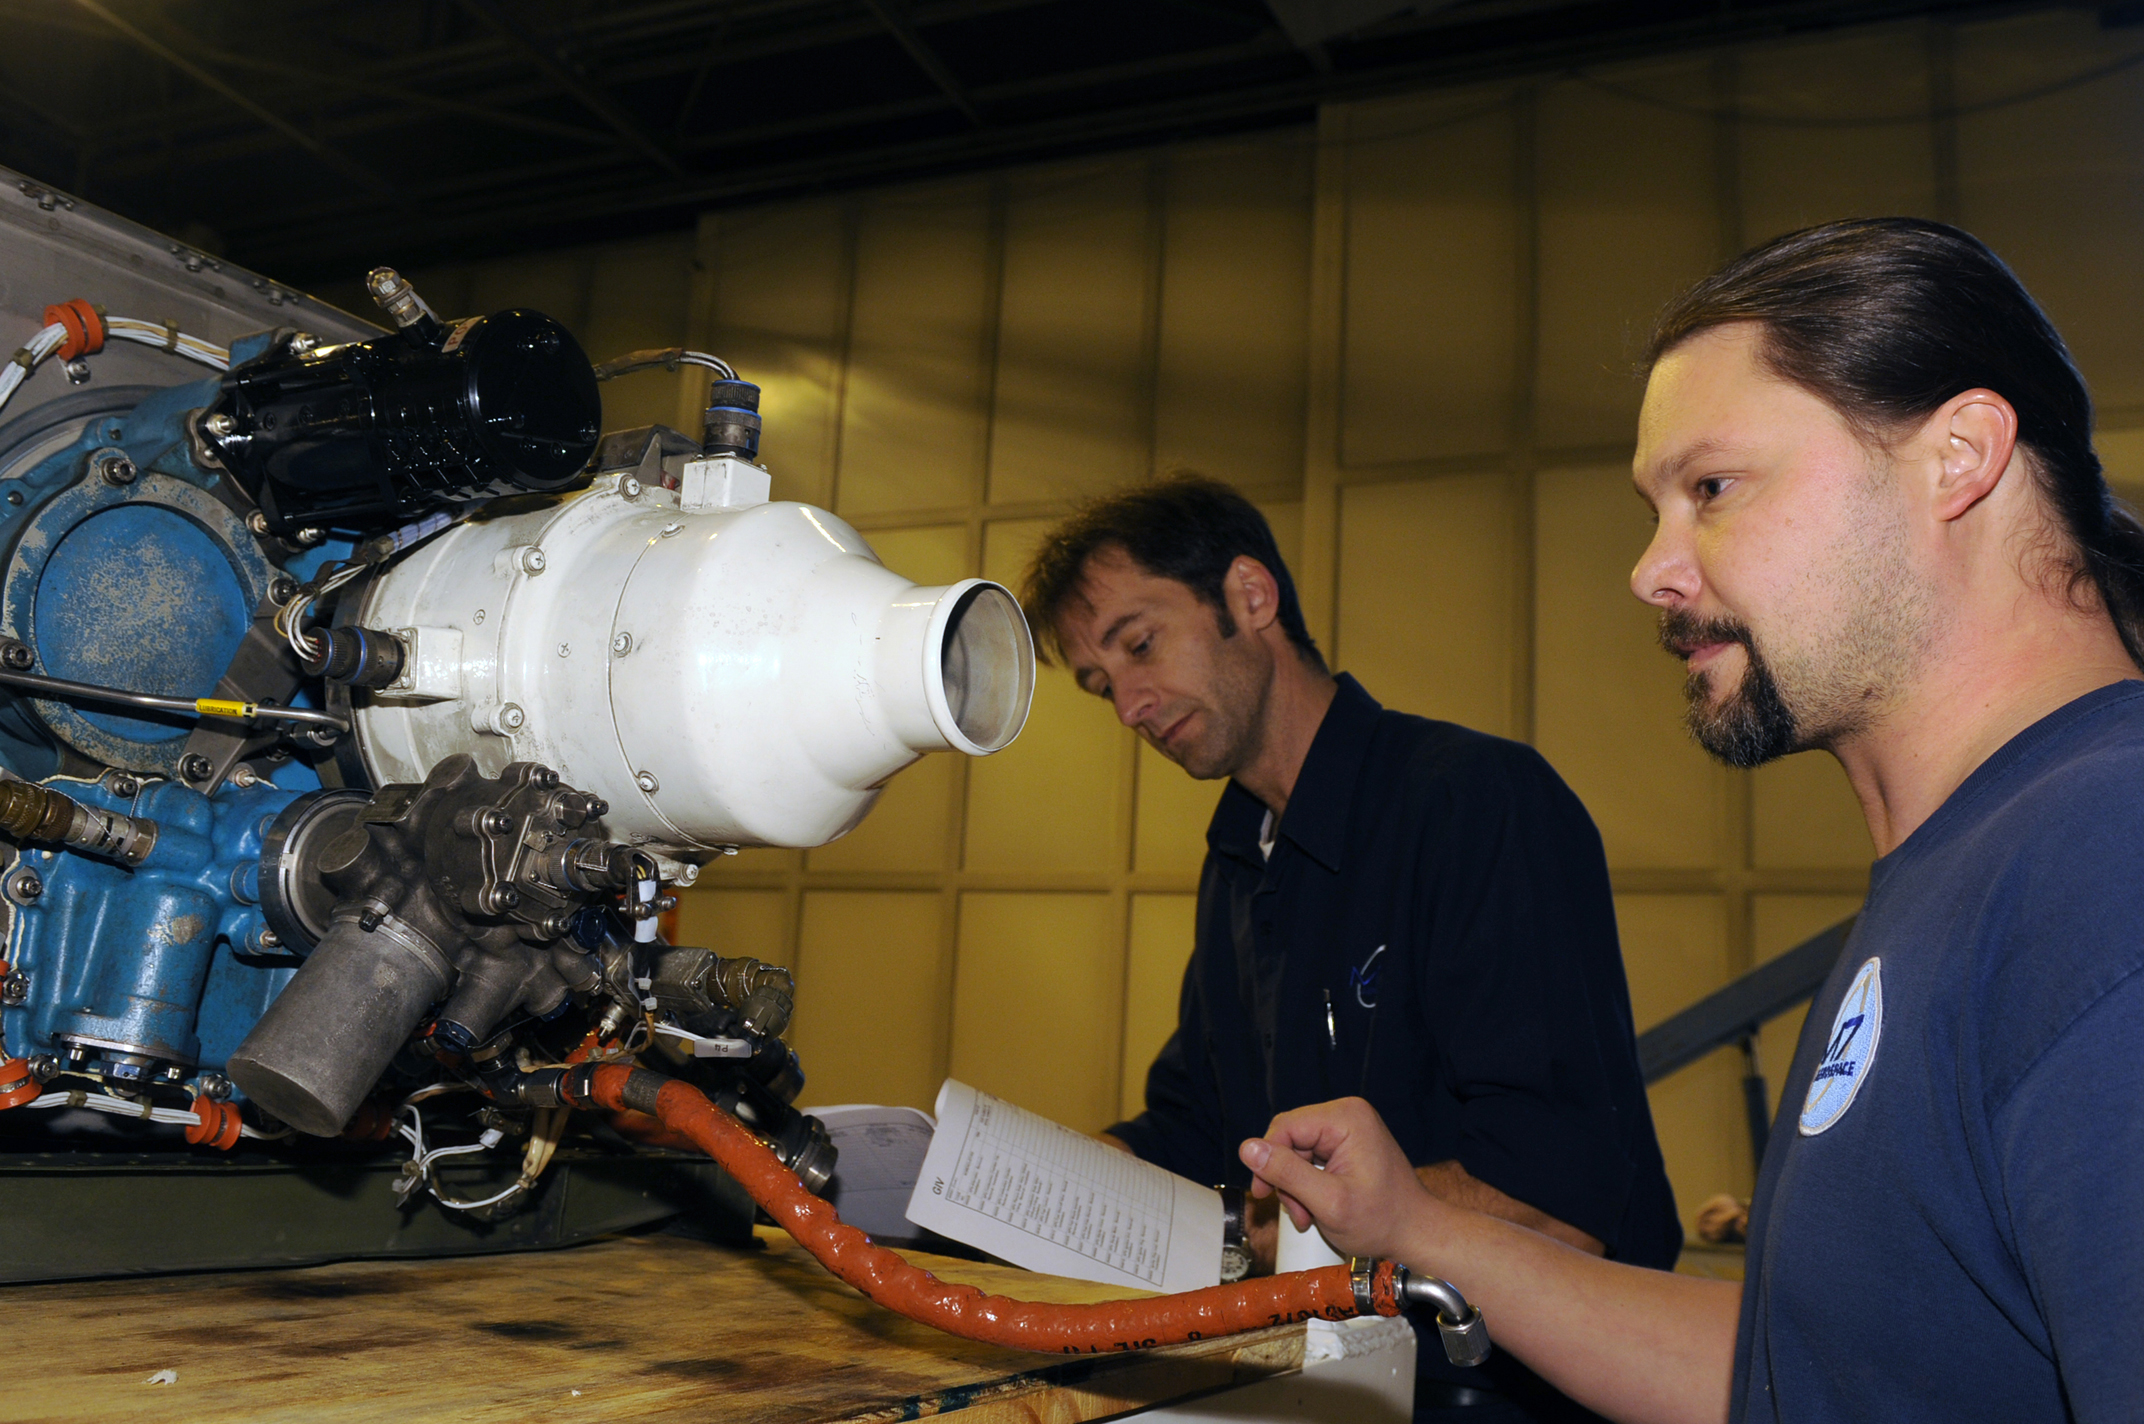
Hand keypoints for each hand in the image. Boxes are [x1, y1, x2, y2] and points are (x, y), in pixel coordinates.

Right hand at [1239, 1097, 1438, 1262]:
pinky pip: (1312, 1157)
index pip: (1285, 1127)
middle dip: (1286, 1177)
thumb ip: (1287, 1173)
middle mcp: (1347, 1115)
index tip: (1264, 1193)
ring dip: (1296, 1185)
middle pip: (1290, 1138)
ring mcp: (1349, 1129)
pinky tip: (1316, 1207)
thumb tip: (1247, 1148)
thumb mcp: (1328, 1202)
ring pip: (1298, 1151)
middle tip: (1295, 1212)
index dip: (1267, 1160)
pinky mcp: (1348, 1144)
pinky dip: (1308, 1184)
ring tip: (1308, 1215)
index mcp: (1346, 1119)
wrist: (1416, 1234)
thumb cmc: (1382, 1222)